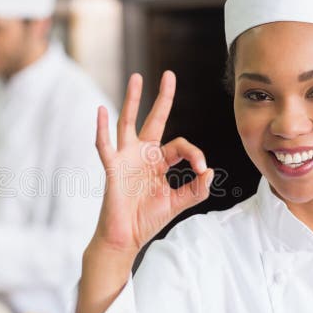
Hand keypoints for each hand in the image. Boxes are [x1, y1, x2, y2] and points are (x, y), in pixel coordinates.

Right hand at [91, 70, 212, 263]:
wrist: (126, 237)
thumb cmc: (147, 220)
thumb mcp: (177, 203)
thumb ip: (195, 189)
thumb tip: (210, 172)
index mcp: (159, 162)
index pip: (180, 145)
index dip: (194, 153)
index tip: (202, 169)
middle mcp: (142, 154)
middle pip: (154, 119)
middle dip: (162, 98)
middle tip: (169, 75)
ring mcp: (126, 158)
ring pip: (128, 122)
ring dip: (132, 100)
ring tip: (137, 77)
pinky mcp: (112, 167)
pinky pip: (105, 144)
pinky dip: (102, 128)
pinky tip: (102, 110)